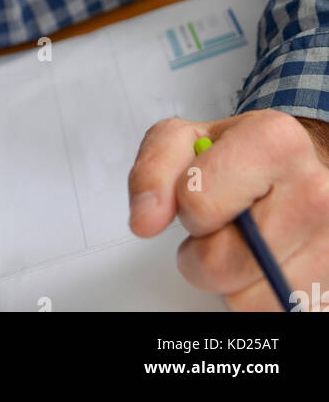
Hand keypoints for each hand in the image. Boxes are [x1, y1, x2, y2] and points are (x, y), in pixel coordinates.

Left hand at [128, 109, 328, 310]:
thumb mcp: (186, 141)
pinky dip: (257, 298)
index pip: (198, 203)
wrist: (296, 170)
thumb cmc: (240, 156)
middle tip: (223, 222)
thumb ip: (153, 171)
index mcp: (276, 143)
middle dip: (204, 248)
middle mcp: (315, 192)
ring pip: (244, 300)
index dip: (186, 206)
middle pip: (218, 261)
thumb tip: (146, 219)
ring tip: (247, 242)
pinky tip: (267, 264)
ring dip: (232, 280)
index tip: (200, 192)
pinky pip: (269, 316)